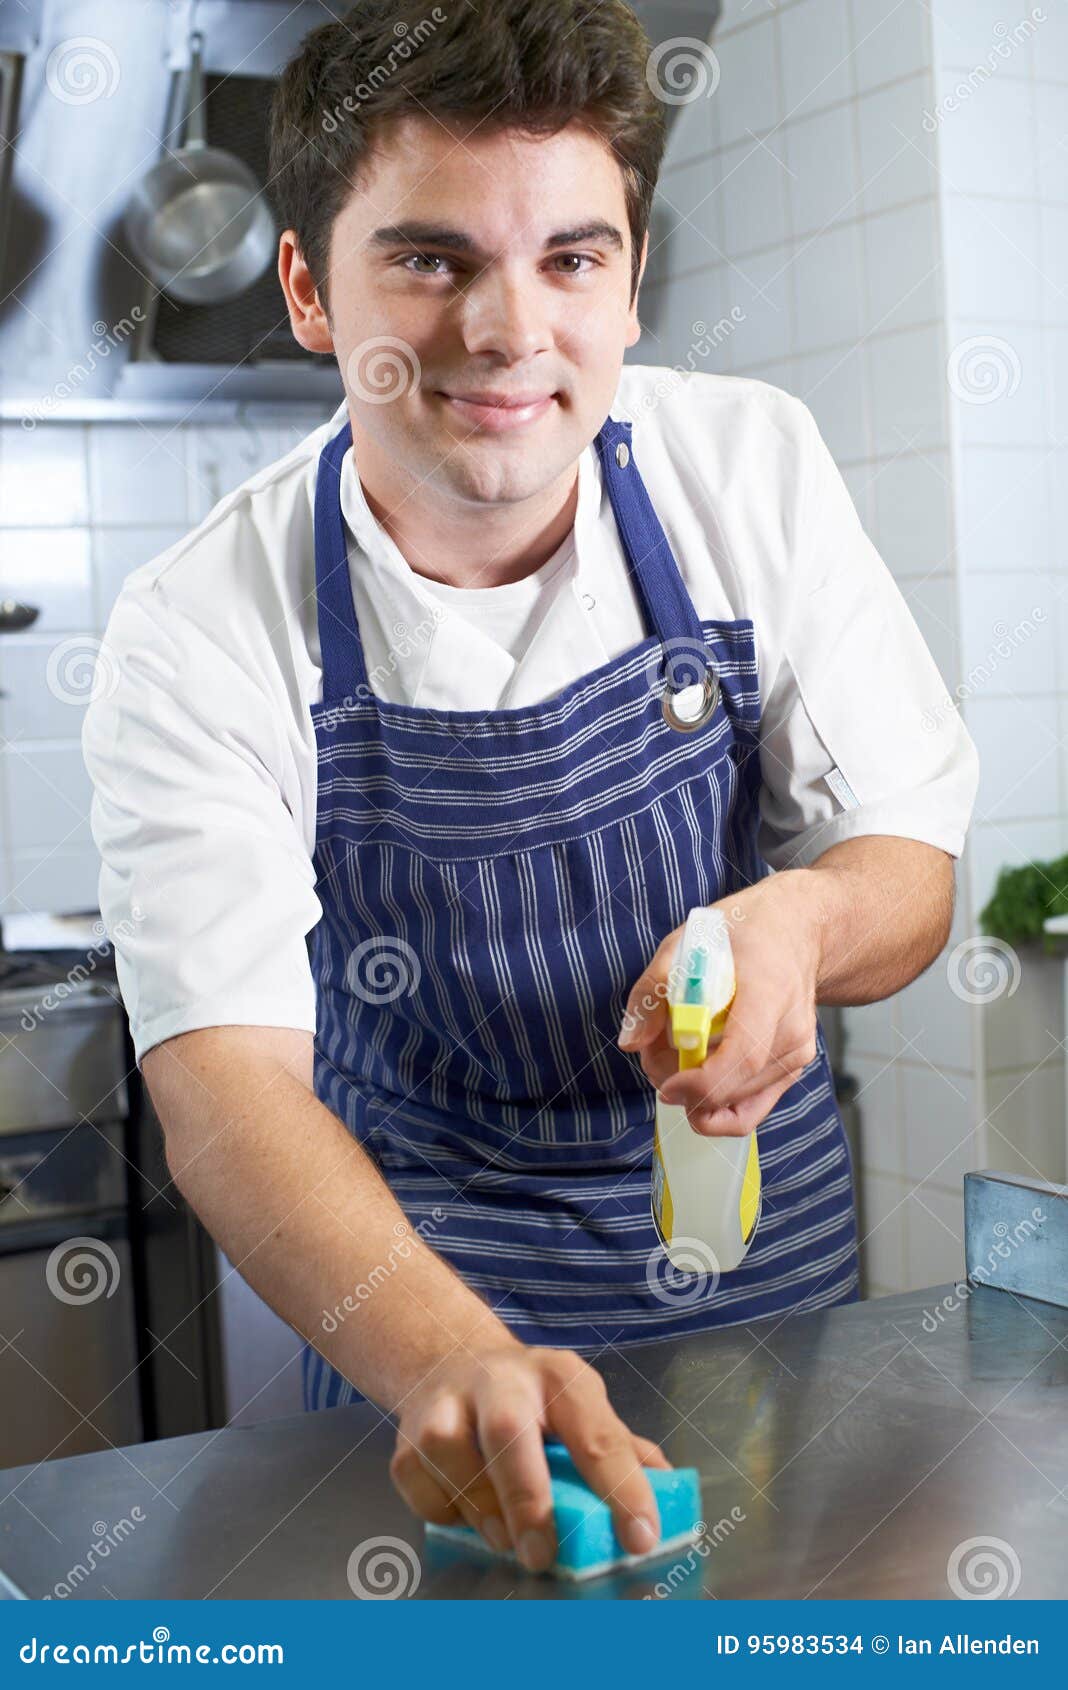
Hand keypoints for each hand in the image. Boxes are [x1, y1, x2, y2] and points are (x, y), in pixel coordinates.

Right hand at [390, 1342, 669, 1571]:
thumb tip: (670, 1494)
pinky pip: (419, 1481)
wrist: (451, 1360)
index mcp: (560, 1377)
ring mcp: (447, 1403)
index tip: (641, 1538)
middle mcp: (502, 1380)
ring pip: (452, 1455)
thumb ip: (621, 1449)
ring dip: (482, 1510)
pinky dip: (444, 1509)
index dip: (624, 1489)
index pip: (599, 1433)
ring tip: (506, 1539)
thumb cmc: (533, 1400)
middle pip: (508, 1432)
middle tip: (544, 1556)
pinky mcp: (407, 1434)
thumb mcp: (582, 1407)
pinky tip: (467, 1512)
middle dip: (528, 1499)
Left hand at [617, 872, 825, 1136]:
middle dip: (681, 1085)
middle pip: (732, 1088)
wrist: (795, 933)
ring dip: (694, 1093)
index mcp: (770, 991)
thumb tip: (631, 1042)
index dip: (700, 1083)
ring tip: (673, 1052)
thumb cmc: (740, 932)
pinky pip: (749, 1110)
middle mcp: (792, 1030)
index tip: (666, 1083)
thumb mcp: (685, 942)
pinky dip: (714, 1104)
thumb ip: (653, 990)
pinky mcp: (793, 1070)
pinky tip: (693, 1077)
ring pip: (736, 1105)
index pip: (743, 1056)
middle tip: (651, 1053)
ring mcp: (798, 1054)